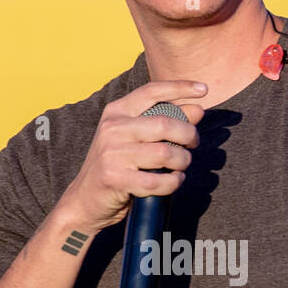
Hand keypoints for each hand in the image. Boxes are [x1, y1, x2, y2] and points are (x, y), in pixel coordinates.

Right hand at [60, 80, 206, 234]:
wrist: (84, 200)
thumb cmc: (116, 166)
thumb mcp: (135, 138)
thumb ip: (165, 121)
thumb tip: (198, 109)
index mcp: (116, 112)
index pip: (152, 91)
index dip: (180, 87)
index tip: (203, 89)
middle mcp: (112, 129)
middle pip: (165, 123)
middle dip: (188, 134)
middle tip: (193, 144)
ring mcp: (112, 154)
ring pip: (165, 153)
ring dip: (182, 162)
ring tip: (181, 166)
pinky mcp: (115, 179)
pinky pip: (158, 181)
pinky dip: (173, 182)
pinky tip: (173, 181)